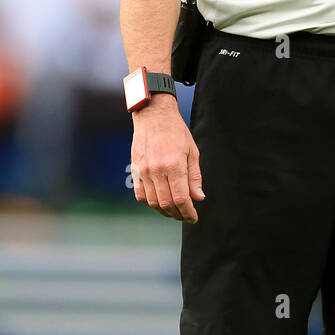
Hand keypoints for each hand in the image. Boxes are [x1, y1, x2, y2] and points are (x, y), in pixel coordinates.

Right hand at [130, 97, 203, 222]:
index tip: (193, 217)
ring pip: (153, 202)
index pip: (181, 198)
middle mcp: (157, 170)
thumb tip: (199, 198)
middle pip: (167, 204)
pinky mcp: (135, 171)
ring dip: (164, 211)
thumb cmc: (176, 132)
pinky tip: (160, 202)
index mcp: (174, 165)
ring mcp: (144, 171)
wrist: (153, 116)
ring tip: (174, 211)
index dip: (188, 212)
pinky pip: (141, 195)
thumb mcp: (192, 151)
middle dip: (178, 214)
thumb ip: (194, 177)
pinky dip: (151, 203)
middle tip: (186, 216)